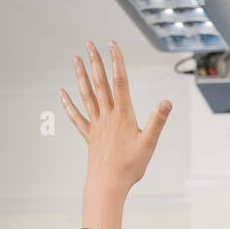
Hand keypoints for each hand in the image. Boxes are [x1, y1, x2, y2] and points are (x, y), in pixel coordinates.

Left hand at [60, 41, 171, 228]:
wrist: (107, 185)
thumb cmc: (129, 167)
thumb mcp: (149, 144)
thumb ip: (157, 121)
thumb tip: (167, 103)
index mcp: (123, 115)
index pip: (120, 82)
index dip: (116, 61)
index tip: (111, 43)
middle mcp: (107, 116)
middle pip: (100, 84)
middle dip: (95, 62)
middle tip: (89, 43)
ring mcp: (96, 125)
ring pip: (87, 95)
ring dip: (81, 76)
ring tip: (75, 59)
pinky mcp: (90, 136)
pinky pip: (77, 117)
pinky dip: (68, 104)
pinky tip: (62, 92)